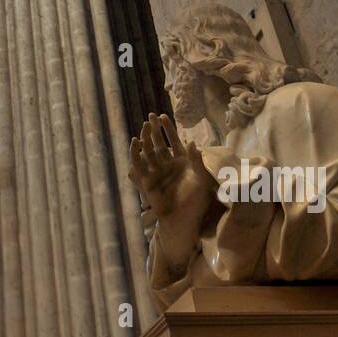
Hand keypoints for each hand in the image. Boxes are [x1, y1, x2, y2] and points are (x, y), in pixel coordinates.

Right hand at [129, 113, 212, 259]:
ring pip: (148, 151)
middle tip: (150, 116)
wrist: (184, 220)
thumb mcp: (202, 179)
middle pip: (159, 143)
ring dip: (145, 139)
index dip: (168, 129)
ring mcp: (157, 172)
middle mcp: (167, 165)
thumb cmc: (196, 201)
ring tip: (143, 127)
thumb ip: (197, 160)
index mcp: (181, 162)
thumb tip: (192, 141)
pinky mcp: (147, 180)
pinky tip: (135, 143)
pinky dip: (135, 154)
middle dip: (154, 130)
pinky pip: (139, 165)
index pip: (173, 140)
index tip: (163, 116)